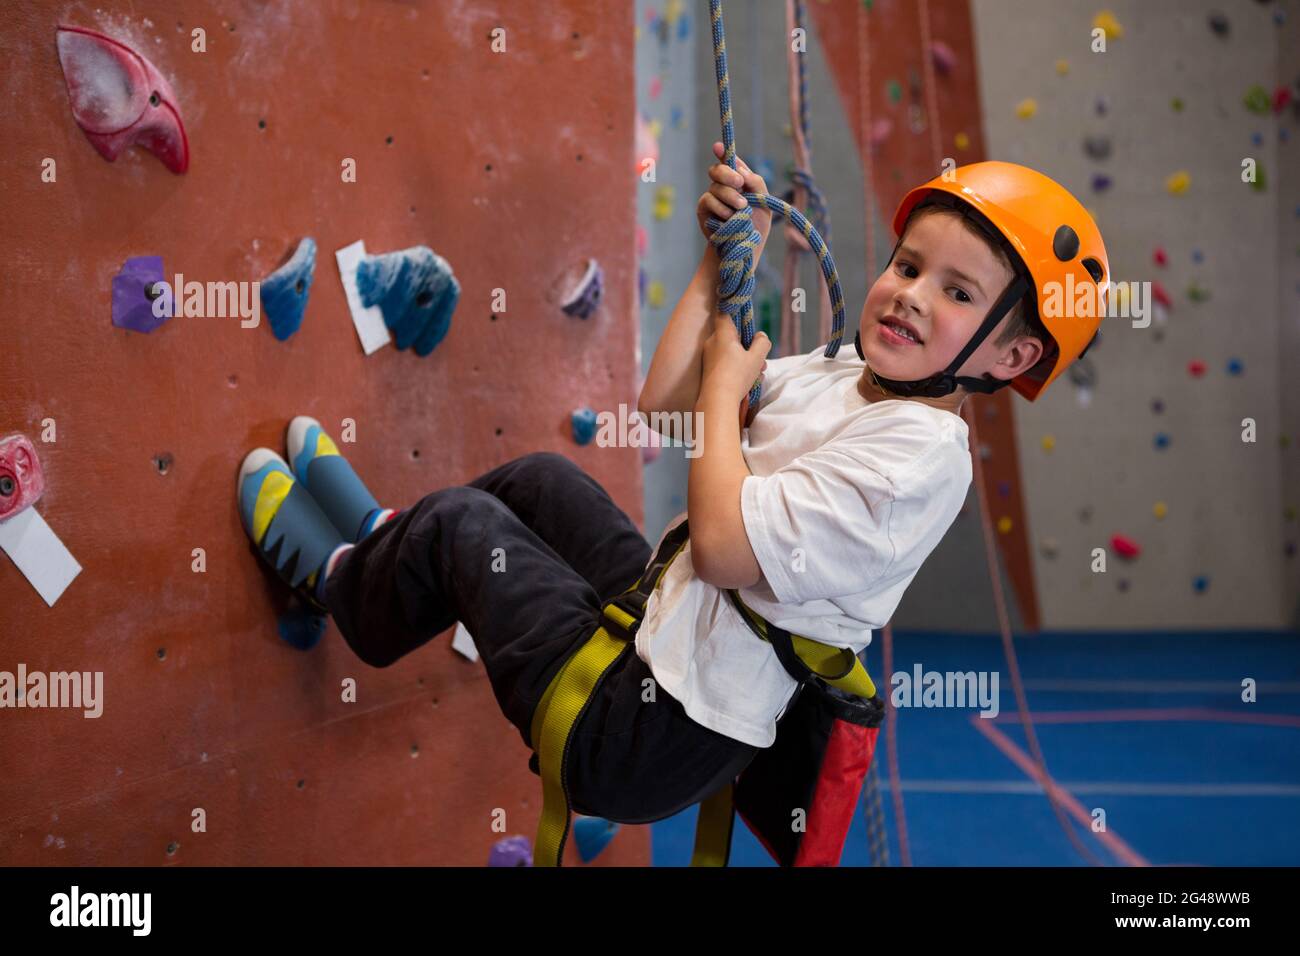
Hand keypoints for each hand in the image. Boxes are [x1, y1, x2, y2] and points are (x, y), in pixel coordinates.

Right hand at [696, 142, 771, 261]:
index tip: (718, 147)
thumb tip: (741, 171)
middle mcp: (723, 186)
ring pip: (715, 186)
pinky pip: (708, 200)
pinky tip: (728, 217)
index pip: (729, 162)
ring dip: (730, 196)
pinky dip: (720, 207)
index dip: (722, 152)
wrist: (743, 251)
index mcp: (738, 181)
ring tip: (741, 209)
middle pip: (717, 170)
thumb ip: (756, 183)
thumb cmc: (755, 226)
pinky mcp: (703, 210)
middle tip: (740, 183)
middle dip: (728, 173)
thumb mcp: (764, 203)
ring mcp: (712, 197)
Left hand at [700, 311, 770, 404]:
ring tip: (758, 374)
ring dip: (745, 360)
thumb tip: (760, 336)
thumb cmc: (737, 376)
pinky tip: (748, 381)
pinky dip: (736, 368)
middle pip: (732, 336)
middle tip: (761, 360)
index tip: (742, 314)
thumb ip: (762, 342)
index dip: (733, 310)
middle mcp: (712, 342)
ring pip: (730, 351)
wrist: (716, 401)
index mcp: (722, 334)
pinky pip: (725, 363)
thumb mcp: (757, 358)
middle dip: (748, 346)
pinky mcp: (708, 370)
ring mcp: (708, 357)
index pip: (724, 313)